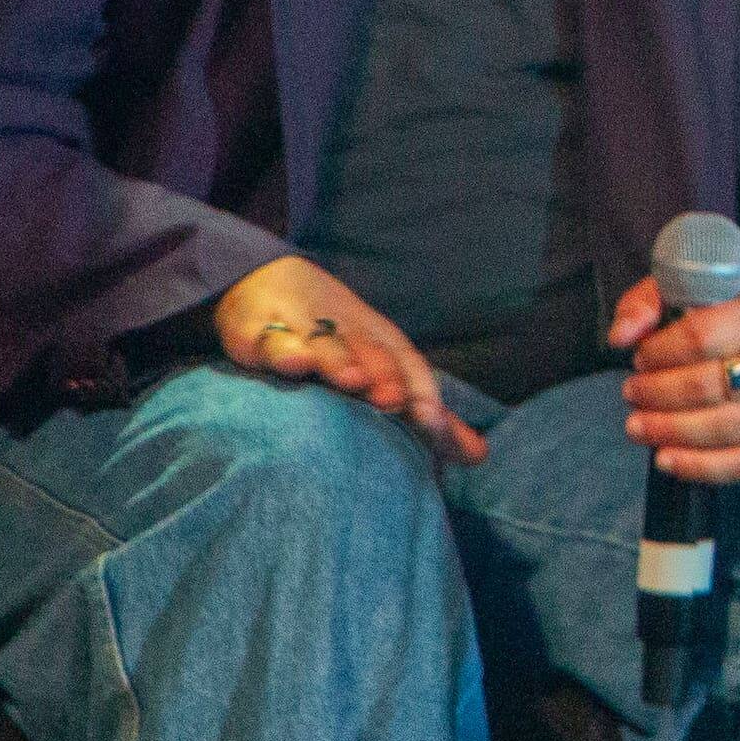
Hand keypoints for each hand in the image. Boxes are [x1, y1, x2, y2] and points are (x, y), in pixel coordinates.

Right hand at [215, 252, 485, 462]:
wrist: (268, 285)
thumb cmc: (339, 343)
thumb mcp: (385, 375)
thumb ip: (427, 420)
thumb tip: (479, 456)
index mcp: (383, 344)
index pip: (411, 368)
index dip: (423, 392)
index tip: (434, 423)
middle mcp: (349, 334)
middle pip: (373, 354)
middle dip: (386, 377)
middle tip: (395, 401)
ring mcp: (305, 331)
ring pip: (327, 345)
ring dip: (341, 362)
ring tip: (354, 380)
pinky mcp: (260, 333)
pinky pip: (272, 340)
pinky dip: (284, 349)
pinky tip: (295, 363)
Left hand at [610, 275, 739, 484]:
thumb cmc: (718, 330)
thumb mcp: (681, 301)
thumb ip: (644, 308)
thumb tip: (621, 337)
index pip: (705, 335)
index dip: (661, 352)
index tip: (640, 359)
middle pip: (712, 385)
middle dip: (659, 393)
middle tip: (631, 394)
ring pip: (726, 427)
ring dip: (671, 430)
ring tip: (637, 426)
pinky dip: (698, 466)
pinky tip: (665, 458)